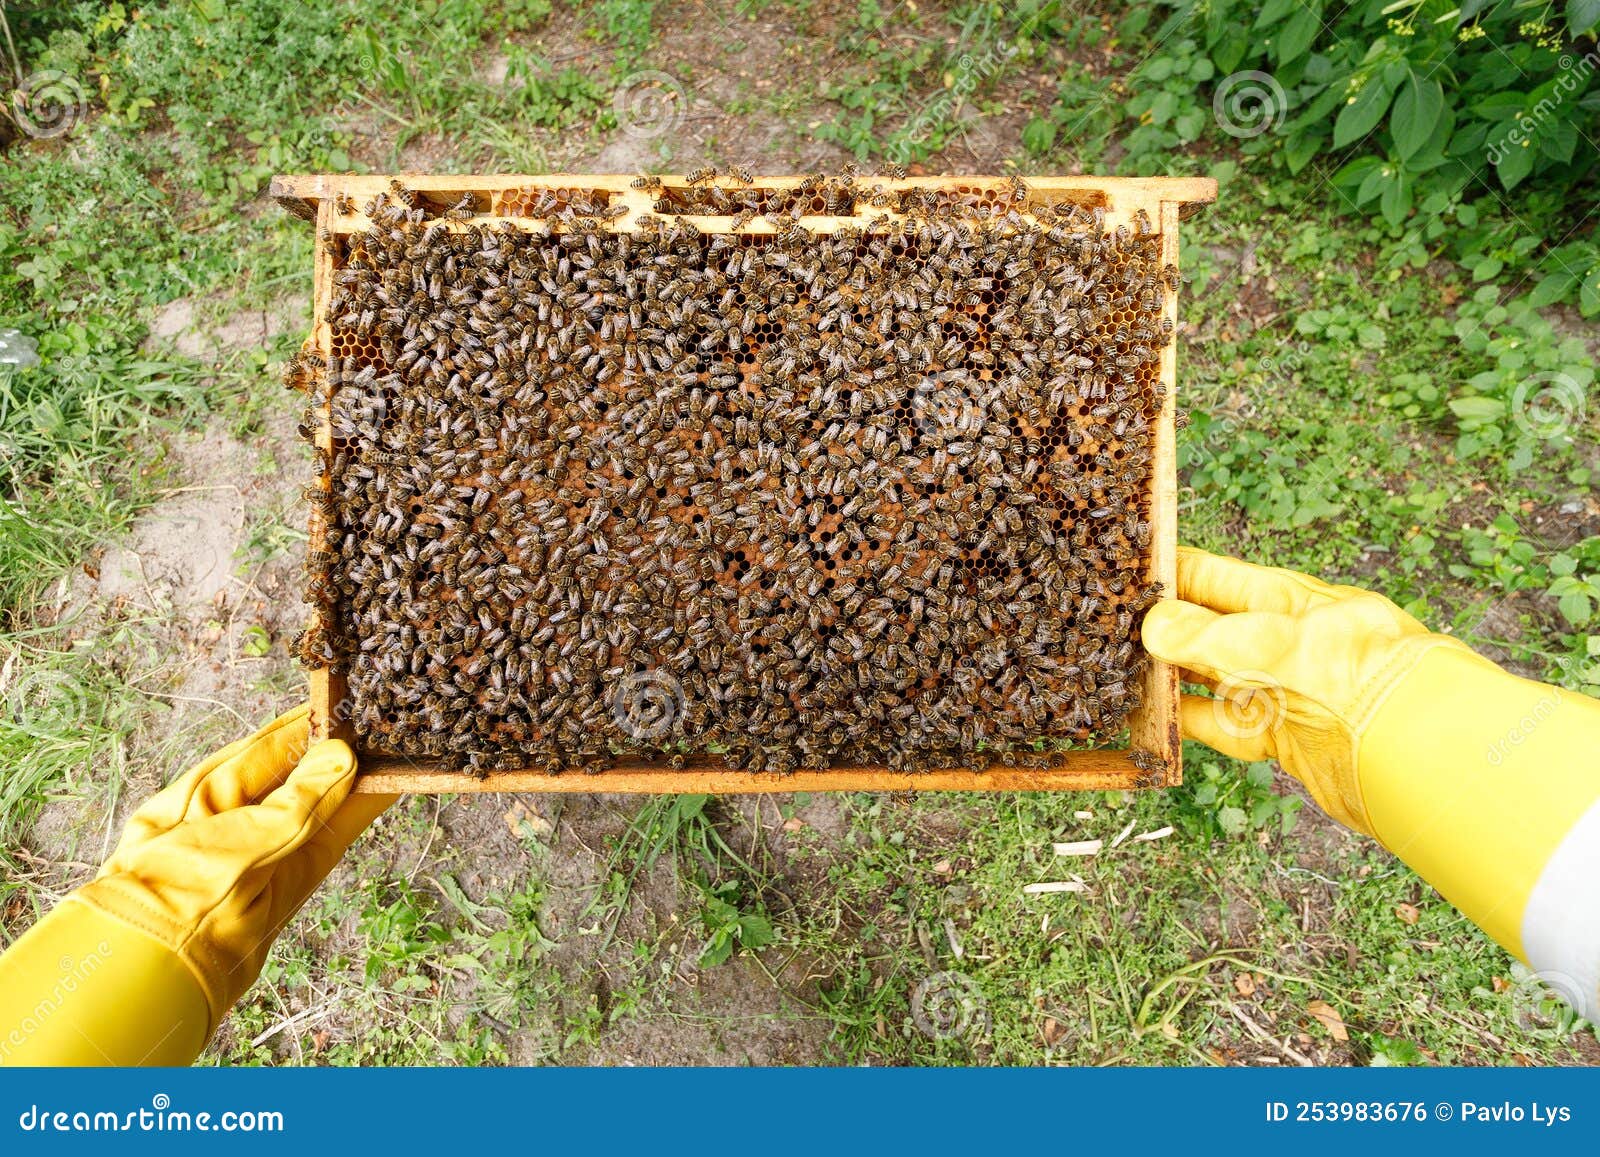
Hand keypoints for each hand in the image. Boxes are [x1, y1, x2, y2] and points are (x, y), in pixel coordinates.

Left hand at [74, 705, 395, 1037]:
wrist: (160, 976)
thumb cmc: (179, 896)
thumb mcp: (240, 838)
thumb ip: (298, 800)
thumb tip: (342, 756)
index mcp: (204, 791)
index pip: (268, 745)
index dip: (310, 724)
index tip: (349, 702)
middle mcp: (234, 816)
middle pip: (297, 771)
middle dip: (337, 749)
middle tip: (382, 723)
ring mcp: (263, 850)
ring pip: (320, 802)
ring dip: (357, 778)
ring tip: (395, 749)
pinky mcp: (290, 881)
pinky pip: (332, 837)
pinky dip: (361, 812)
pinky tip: (389, 788)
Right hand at [1140, 546, 1466, 834]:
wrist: (1421, 748)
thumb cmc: (1358, 674)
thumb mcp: (1273, 642)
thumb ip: (1206, 636)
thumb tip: (1152, 628)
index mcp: (1278, 598)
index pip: (1204, 574)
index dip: (1160, 571)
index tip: (1112, 573)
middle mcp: (1273, 639)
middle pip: (1198, 627)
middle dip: (1153, 628)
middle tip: (1097, 629)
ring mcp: (1274, 688)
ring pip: (1202, 677)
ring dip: (1163, 678)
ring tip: (1112, 674)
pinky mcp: (1276, 735)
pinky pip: (1215, 725)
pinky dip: (1184, 724)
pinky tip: (1151, 722)